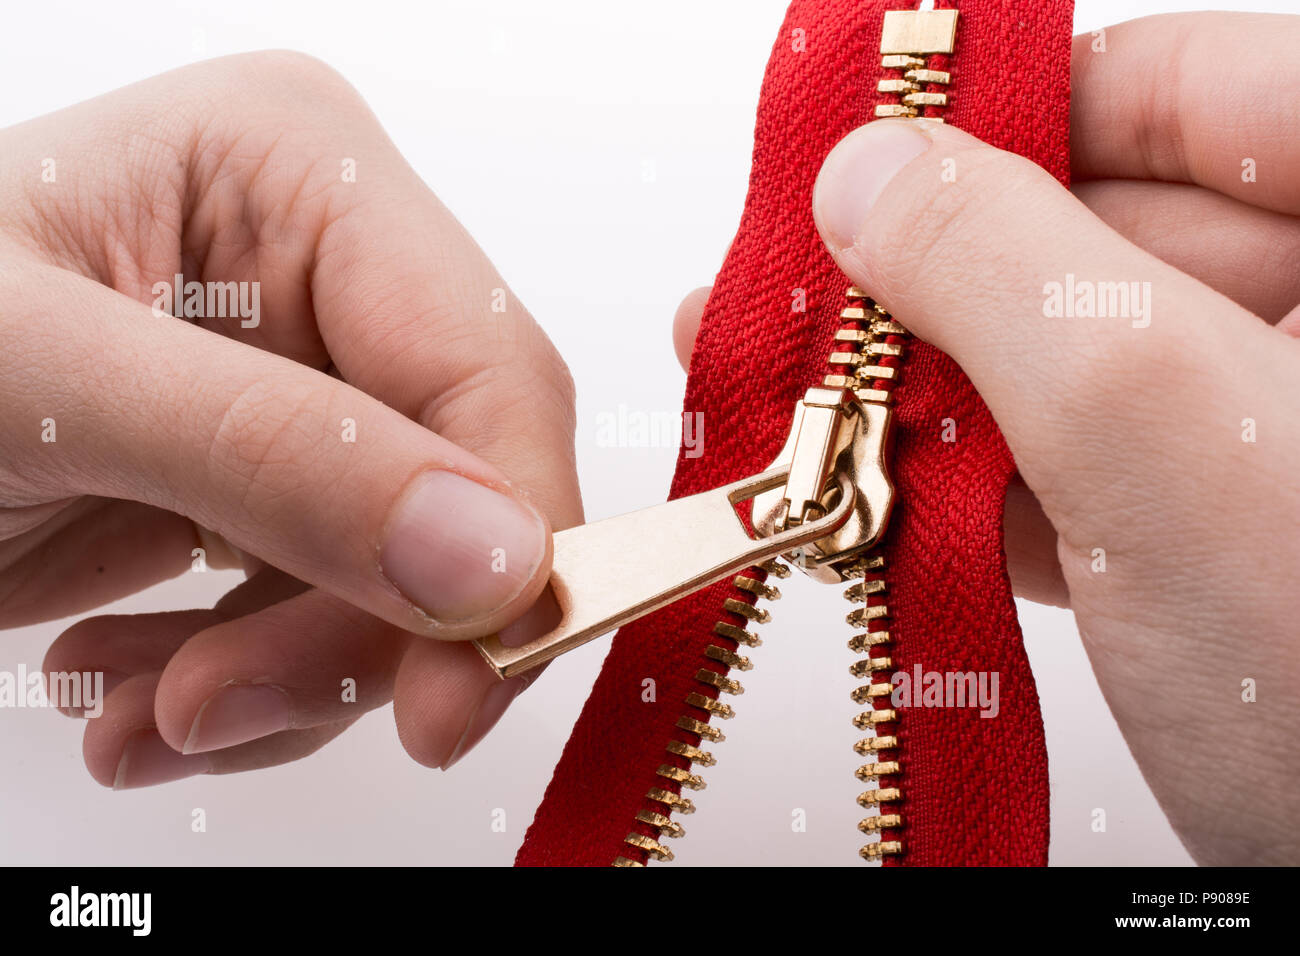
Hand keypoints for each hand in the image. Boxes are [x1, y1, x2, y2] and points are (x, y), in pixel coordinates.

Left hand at [0, 53, 581, 784]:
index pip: (489, 370)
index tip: (454, 695)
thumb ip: (272, 458)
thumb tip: (496, 557)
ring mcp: (311, 386)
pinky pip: (340, 616)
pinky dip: (252, 690)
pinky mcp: (280, 486)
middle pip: (466, 491)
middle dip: (357, 632)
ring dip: (288, 679)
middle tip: (221, 711)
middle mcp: (331, 272)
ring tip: (145, 712)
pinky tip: (137, 690)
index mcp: (303, 170)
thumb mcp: (39, 384)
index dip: (511, 542)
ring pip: (413, 580)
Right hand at [679, 12, 1299, 864]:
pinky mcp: (1236, 543)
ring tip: (807, 413)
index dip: (1003, 111)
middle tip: (801, 302)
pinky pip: (1087, 474)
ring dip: (931, 400)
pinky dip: (976, 490)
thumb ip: (1000, 268)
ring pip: (1075, 368)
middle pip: (1102, 235)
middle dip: (931, 281)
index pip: (1176, 90)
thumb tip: (871, 174)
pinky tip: (884, 505)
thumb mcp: (1161, 430)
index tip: (862, 147)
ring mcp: (1286, 441)